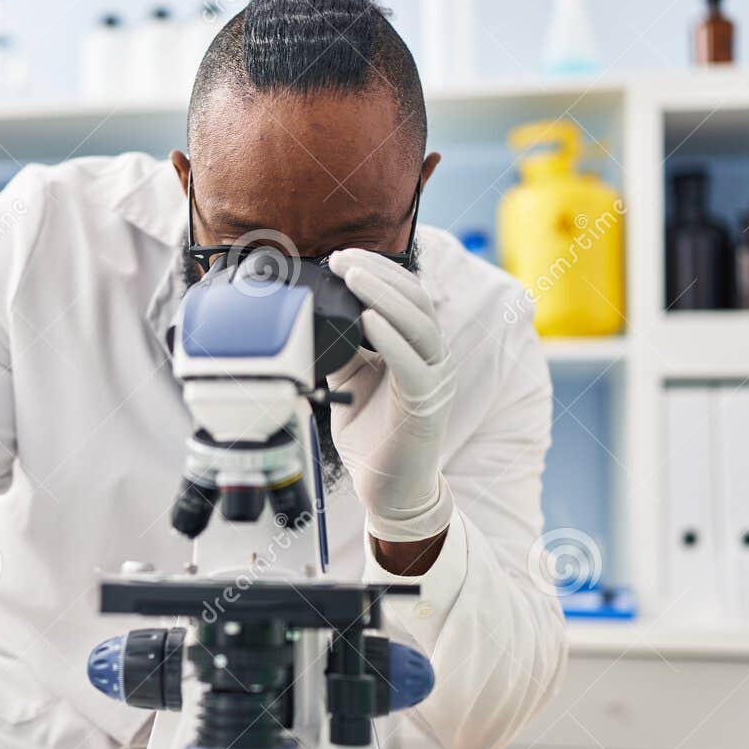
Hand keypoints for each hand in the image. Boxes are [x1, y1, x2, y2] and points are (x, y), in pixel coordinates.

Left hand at [325, 249, 455, 549]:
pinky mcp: (427, 404)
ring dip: (384, 295)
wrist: (391, 491)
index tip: (342, 257)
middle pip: (415, 301)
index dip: (378, 272)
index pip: (406, 297)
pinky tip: (368, 319)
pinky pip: (413, 363)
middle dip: (378, 274)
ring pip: (419, 324)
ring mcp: (434, 380)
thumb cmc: (374, 437)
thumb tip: (313, 318)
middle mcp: (432, 359)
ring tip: (354, 276)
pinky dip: (390, 337)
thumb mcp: (351, 383)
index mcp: (416, 350)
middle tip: (342, 258)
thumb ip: (342, 350)